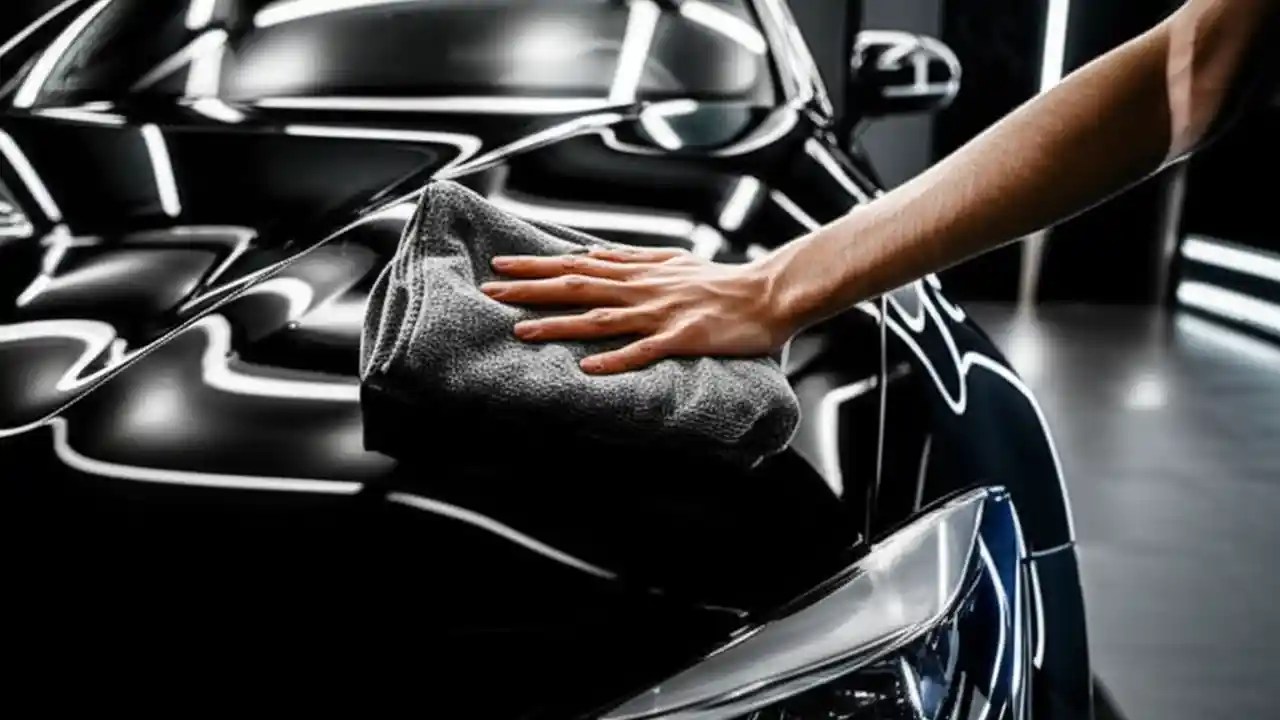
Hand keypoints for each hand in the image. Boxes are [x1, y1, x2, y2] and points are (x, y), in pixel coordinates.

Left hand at [480, 245, 793, 374]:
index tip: (501, 265)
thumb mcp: (672, 260)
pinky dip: (616, 359)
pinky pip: (645, 351)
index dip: (537, 266)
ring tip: (522, 330)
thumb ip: (631, 257)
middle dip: (532, 290)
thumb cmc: (722, 281)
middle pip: (578, 287)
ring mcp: (661, 314)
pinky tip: (588, 368)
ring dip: (560, 324)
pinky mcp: (683, 338)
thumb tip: (592, 252)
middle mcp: (642, 289)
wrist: (768, 293)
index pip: (577, 266)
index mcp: (639, 272)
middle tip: (491, 290)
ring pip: (601, 319)